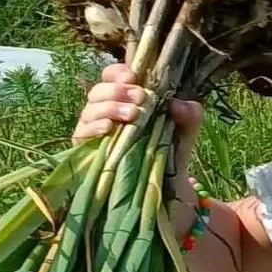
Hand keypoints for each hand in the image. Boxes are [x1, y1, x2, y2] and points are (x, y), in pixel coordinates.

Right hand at [75, 64, 202, 230]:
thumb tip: (178, 103)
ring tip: (133, 114)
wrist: (169, 198)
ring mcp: (94, 136)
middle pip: (97, 92)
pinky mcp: (87, 155)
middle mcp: (106, 117)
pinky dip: (94, 128)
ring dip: (109, 107)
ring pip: (88, 111)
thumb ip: (190, 117)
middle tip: (141, 97)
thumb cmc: (171, 159)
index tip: (134, 77)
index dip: (117, 73)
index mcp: (125, 104)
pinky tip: (109, 128)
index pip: (111, 79)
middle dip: (117, 90)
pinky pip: (81, 136)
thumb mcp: (185, 136)